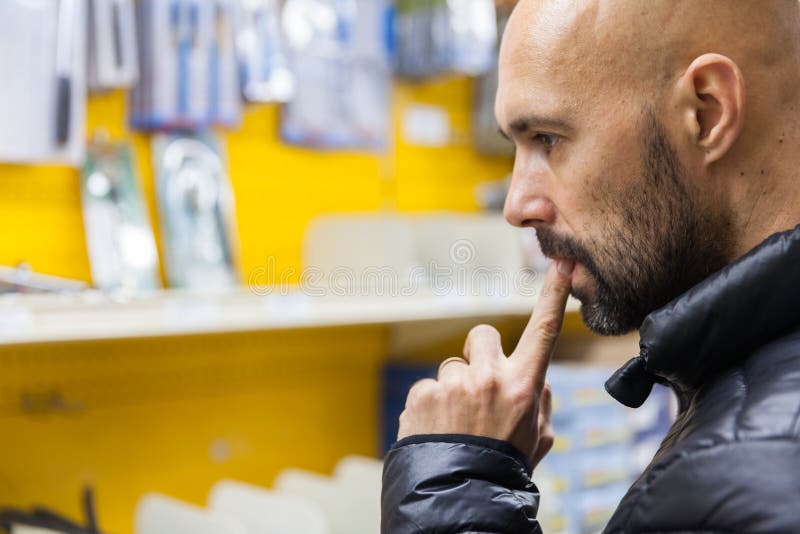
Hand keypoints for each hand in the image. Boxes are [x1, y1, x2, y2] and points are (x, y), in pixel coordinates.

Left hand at [397, 259, 573, 467]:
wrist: (460, 500)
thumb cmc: (504, 467)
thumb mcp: (537, 439)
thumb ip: (540, 402)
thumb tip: (536, 379)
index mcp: (525, 386)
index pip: (543, 331)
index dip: (552, 295)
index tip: (561, 264)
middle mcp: (489, 378)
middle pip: (481, 335)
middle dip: (478, 354)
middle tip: (477, 386)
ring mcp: (453, 384)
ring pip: (450, 367)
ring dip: (453, 389)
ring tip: (455, 425)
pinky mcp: (422, 394)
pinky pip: (427, 388)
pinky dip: (430, 407)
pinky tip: (436, 431)